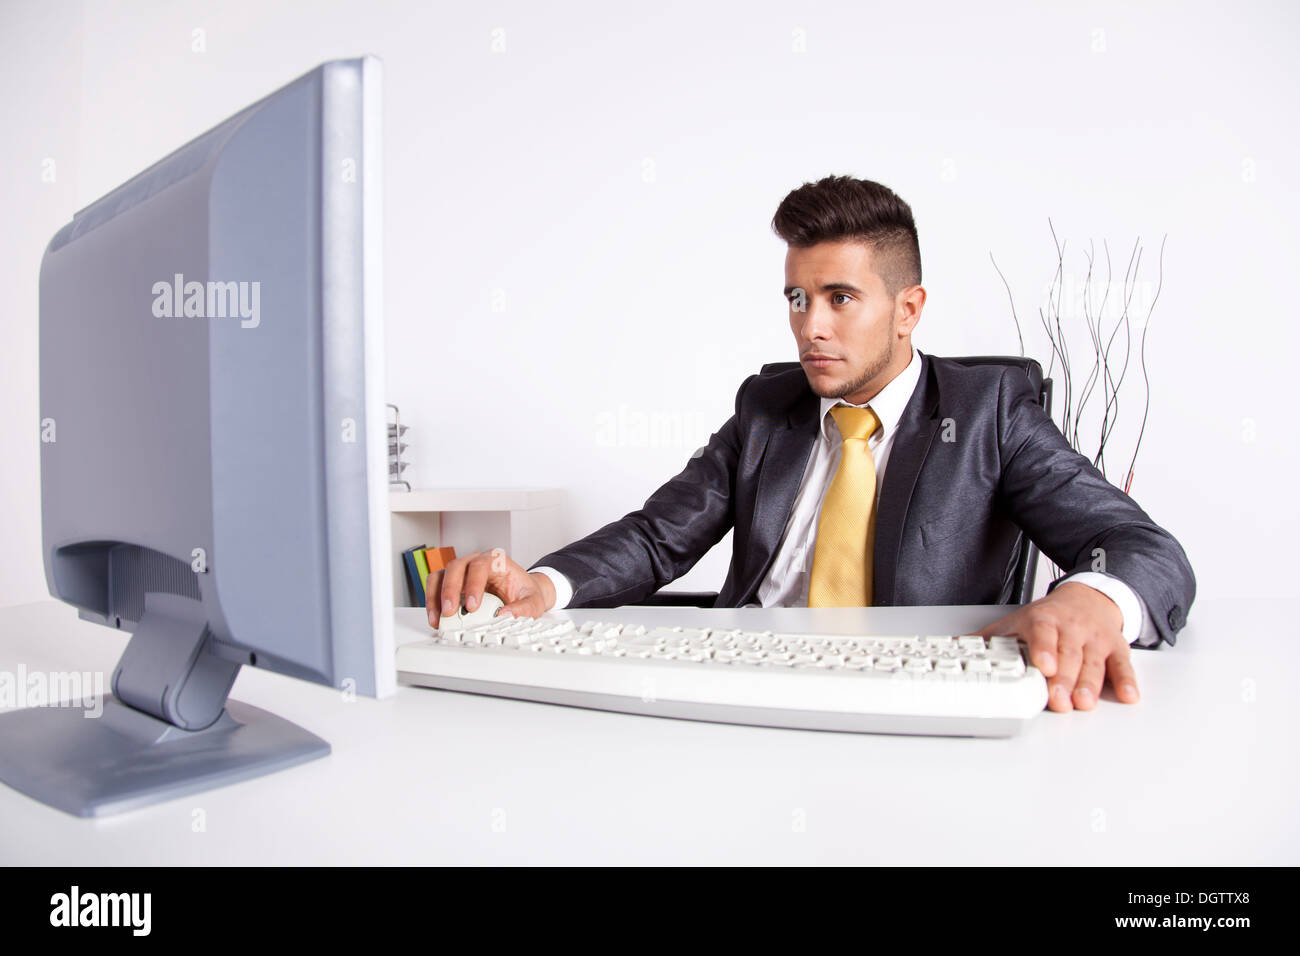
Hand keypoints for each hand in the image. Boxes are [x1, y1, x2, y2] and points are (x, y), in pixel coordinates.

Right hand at [426, 547, 556, 628]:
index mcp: (496, 560)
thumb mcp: (533, 602)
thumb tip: (505, 616)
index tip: (472, 606)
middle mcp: (475, 561)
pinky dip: (432, 602)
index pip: (480, 565)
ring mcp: (461, 571)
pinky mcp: (452, 583)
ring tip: (437, 619)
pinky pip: (435, 588)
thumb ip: (524, 609)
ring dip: (435, 597)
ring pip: (440, 575)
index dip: (473, 584)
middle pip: (456, 567)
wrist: (520, 594)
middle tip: (450, 612)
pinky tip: (436, 619)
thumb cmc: (524, 593)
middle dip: (450, 590)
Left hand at [976, 581, 1139, 711]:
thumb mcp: (1018, 621)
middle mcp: (1072, 628)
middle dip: (1064, 678)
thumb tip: (959, 648)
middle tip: (1059, 700)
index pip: (1043, 633)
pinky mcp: (1116, 647)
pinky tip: (1128, 696)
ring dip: (1090, 684)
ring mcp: (1095, 638)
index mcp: (1044, 620)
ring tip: (1084, 703)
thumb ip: (992, 638)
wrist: (1089, 597)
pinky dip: (1126, 681)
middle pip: (1069, 654)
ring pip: (1094, 662)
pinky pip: (1123, 665)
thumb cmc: (1049, 617)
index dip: (1044, 649)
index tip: (1043, 665)